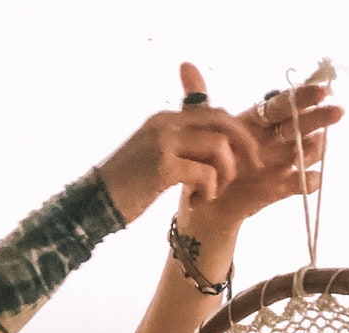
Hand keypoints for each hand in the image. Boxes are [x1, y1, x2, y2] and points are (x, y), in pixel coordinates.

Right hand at [96, 79, 261, 223]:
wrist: (94, 204)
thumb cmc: (123, 188)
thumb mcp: (152, 158)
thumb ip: (178, 148)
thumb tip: (206, 152)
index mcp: (165, 119)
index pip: (212, 112)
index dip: (236, 131)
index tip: (249, 153)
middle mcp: (166, 124)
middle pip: (222, 121)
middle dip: (245, 144)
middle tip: (255, 167)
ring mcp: (163, 143)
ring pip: (218, 147)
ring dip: (223, 175)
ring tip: (210, 194)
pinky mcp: (162, 167)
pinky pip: (205, 173)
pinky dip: (208, 191)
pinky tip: (196, 203)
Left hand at [178, 62, 342, 227]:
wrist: (203, 202)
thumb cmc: (204, 160)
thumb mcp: (199, 128)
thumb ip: (197, 98)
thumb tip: (186, 67)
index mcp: (260, 121)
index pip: (285, 104)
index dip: (302, 97)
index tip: (320, 91)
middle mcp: (275, 140)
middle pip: (304, 124)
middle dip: (320, 118)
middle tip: (336, 111)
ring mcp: (281, 164)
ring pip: (309, 151)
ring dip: (312, 149)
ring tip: (306, 150)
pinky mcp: (280, 188)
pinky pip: (302, 184)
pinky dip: (308, 181)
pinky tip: (309, 179)